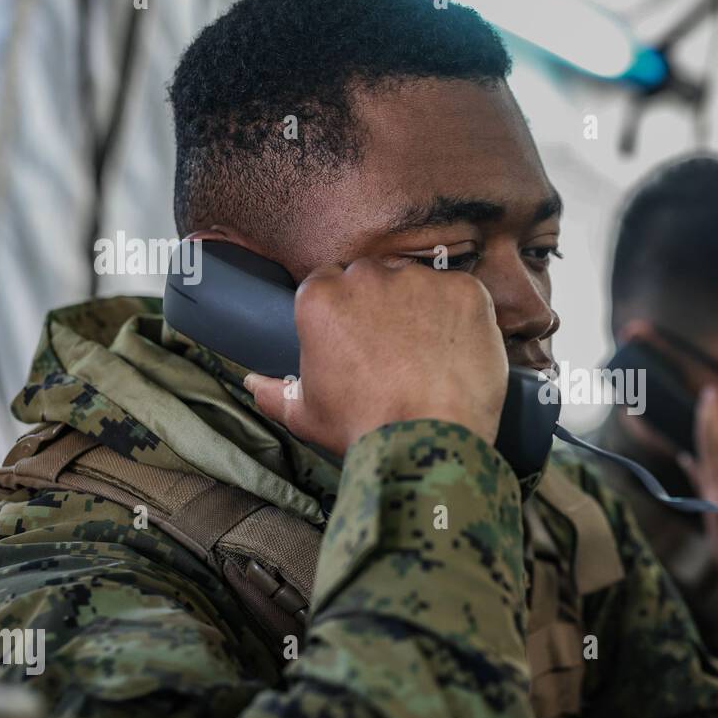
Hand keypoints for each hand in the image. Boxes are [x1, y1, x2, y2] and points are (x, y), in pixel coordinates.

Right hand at [243, 256, 507, 455]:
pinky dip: (463, 318)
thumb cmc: (364, 428)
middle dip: (385, 307)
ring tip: (432, 356)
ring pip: (421, 284)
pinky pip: (464, 294)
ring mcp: (420, 281)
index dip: (349, 313)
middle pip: (376, 278)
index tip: (361, 339)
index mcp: (321, 298)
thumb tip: (252, 383)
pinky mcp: (465, 291)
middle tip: (398, 351)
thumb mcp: (307, 415)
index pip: (331, 284)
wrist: (428, 441)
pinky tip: (459, 351)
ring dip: (425, 310)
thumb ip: (276, 393)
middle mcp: (368, 277)